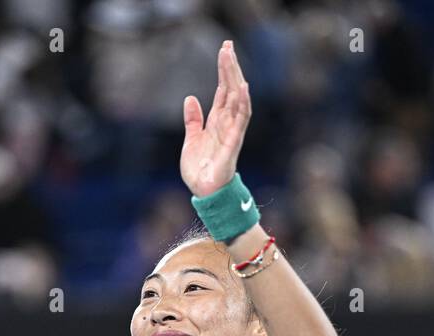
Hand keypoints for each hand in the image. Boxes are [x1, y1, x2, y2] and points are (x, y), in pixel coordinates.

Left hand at [181, 40, 252, 197]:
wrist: (204, 192)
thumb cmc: (200, 169)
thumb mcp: (191, 139)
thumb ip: (193, 120)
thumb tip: (190, 98)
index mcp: (216, 121)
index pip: (223, 90)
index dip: (223, 70)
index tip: (225, 49)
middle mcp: (227, 123)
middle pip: (231, 89)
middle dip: (230, 67)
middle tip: (228, 45)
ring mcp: (232, 132)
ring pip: (238, 100)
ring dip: (236, 79)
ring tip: (232, 59)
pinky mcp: (233, 144)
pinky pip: (241, 121)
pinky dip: (242, 104)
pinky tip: (242, 88)